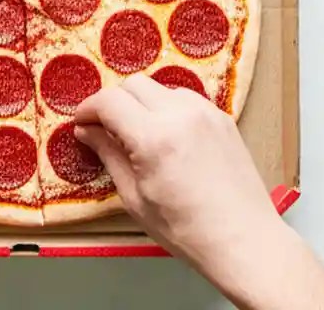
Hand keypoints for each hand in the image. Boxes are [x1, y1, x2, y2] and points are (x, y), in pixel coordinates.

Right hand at [73, 73, 283, 271]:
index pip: (109, 101)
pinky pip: (186, 98)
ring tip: (138, 132)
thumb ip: (109, 156)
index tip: (81, 122)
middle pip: (134, 85)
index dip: (88, 108)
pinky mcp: (223, 118)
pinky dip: (167, 107)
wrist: (243, 239)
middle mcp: (180, 115)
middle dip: (113, 102)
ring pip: (160, 88)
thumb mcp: (135, 198)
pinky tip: (167, 135)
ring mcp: (206, 113)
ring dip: (142, 102)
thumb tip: (86, 131)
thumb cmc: (185, 230)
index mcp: (153, 138)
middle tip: (105, 127)